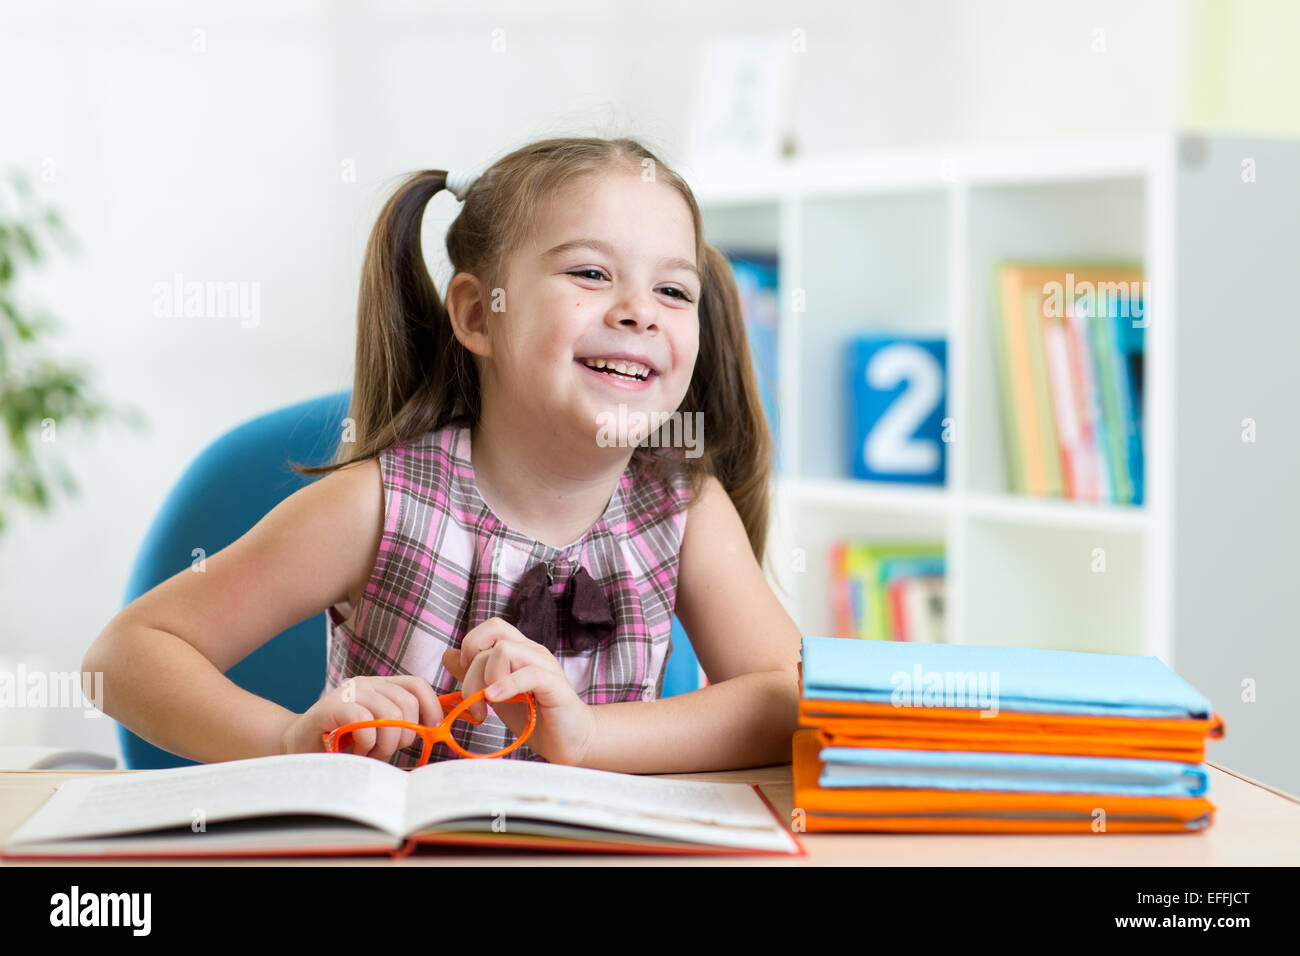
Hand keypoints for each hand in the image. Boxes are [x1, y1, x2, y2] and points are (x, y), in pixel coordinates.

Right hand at [280, 675, 443, 762]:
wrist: (296, 746)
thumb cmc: (341, 743)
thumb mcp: (378, 730)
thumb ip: (401, 725)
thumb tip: (435, 730)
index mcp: (381, 685)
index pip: (417, 685)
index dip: (431, 707)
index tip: (430, 731)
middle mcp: (367, 683)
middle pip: (407, 705)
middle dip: (404, 737)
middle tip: (385, 752)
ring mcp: (349, 692)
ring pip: (390, 716)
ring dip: (384, 745)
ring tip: (369, 753)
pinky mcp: (332, 706)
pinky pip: (365, 723)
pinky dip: (366, 744)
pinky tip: (357, 751)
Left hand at [443, 617, 596, 765]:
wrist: (569, 741)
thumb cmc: (535, 717)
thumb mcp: (496, 695)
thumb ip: (474, 675)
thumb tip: (448, 655)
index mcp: (519, 650)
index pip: (491, 627)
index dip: (471, 646)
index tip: (467, 678)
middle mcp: (532, 651)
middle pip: (493, 636)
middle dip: (471, 671)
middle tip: (473, 703)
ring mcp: (544, 665)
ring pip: (505, 650)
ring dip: (487, 680)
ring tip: (488, 707)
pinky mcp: (554, 684)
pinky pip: (528, 673)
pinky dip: (506, 685)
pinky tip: (496, 700)